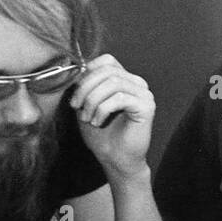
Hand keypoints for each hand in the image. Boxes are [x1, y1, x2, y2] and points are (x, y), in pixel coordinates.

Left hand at [70, 54, 154, 179]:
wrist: (115, 159)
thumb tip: (74, 70)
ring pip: (113, 83)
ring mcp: (144, 94)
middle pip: (108, 70)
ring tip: (87, 118)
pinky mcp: (147, 107)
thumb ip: (84, 86)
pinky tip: (98, 121)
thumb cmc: (102, 135)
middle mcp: (138, 84)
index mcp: (125, 80)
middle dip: (85, 88)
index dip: (88, 73)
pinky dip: (102, 109)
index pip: (107, 61)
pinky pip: (120, 98)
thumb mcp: (86, 104)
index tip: (75, 94)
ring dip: (92, 100)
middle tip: (76, 107)